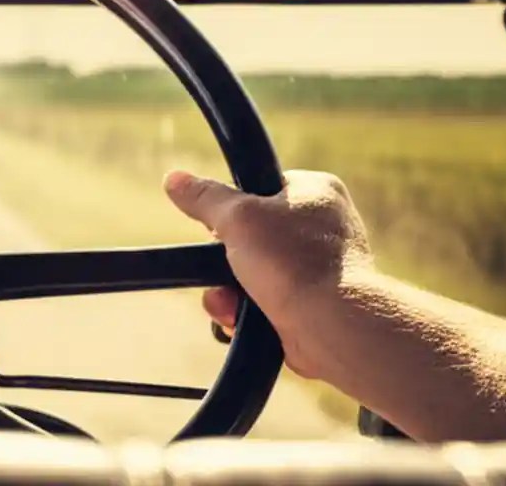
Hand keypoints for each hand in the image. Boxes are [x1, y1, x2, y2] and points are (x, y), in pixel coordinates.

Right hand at [162, 169, 372, 376]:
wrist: (331, 327)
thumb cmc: (294, 262)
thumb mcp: (237, 217)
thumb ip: (205, 198)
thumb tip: (174, 179)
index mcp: (316, 192)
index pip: (262, 188)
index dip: (234, 207)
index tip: (221, 224)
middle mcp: (323, 228)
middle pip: (251, 236)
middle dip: (224, 260)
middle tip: (224, 266)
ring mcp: (318, 269)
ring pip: (252, 273)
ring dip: (228, 291)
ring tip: (229, 303)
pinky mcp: (310, 305)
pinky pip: (263, 303)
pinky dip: (245, 312)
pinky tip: (239, 319)